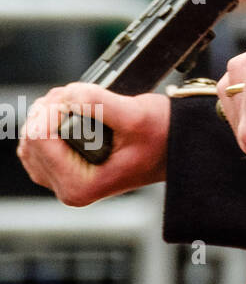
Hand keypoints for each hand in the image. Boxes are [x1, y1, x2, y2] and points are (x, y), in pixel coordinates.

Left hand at [18, 84, 169, 206]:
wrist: (178, 145)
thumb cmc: (165, 137)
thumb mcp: (136, 114)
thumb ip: (98, 103)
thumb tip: (66, 95)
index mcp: (80, 185)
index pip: (39, 137)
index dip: (55, 107)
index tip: (80, 95)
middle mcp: (68, 188)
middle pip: (31, 136)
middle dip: (52, 109)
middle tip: (82, 95)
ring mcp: (63, 179)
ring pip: (31, 138)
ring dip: (51, 113)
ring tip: (81, 102)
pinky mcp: (63, 169)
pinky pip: (38, 142)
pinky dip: (50, 121)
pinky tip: (72, 112)